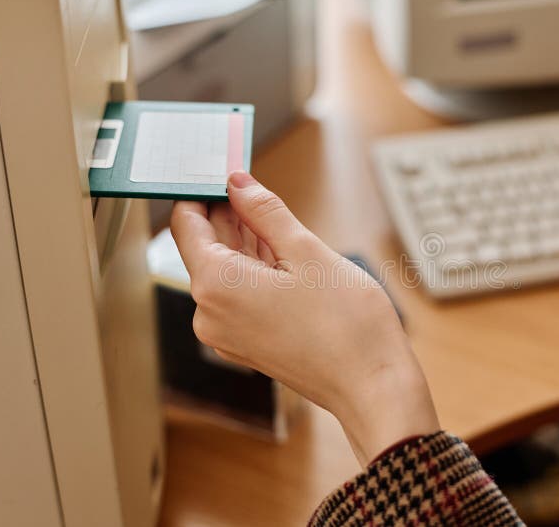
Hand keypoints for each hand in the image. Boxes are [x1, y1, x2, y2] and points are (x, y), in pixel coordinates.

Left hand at [170, 171, 438, 464]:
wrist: (372, 386)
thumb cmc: (347, 323)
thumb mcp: (307, 251)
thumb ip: (265, 212)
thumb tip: (238, 183)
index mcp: (215, 285)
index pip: (186, 224)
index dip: (201, 192)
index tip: (220, 172)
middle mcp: (209, 313)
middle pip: (205, 248)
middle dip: (227, 216)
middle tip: (253, 188)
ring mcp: (226, 334)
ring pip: (223, 273)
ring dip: (243, 243)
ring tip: (272, 219)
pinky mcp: (245, 345)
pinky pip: (236, 296)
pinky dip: (252, 271)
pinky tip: (278, 254)